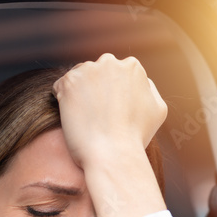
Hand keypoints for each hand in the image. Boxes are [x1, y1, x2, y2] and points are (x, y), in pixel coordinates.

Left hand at [52, 54, 166, 168]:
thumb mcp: (157, 109)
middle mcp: (111, 62)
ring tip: (86, 119)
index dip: (112, 94)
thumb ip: (148, 89)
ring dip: (78, 94)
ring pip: (78, 78)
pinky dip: (62, 101)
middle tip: (96, 115)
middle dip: (94, 89)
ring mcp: (88, 70)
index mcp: (133, 67)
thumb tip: (141, 82)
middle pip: (96, 72)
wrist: (112, 154)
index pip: (116, 73)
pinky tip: (72, 118)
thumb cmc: (135, 138)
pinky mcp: (69, 83)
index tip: (109, 111)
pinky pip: (60, 87)